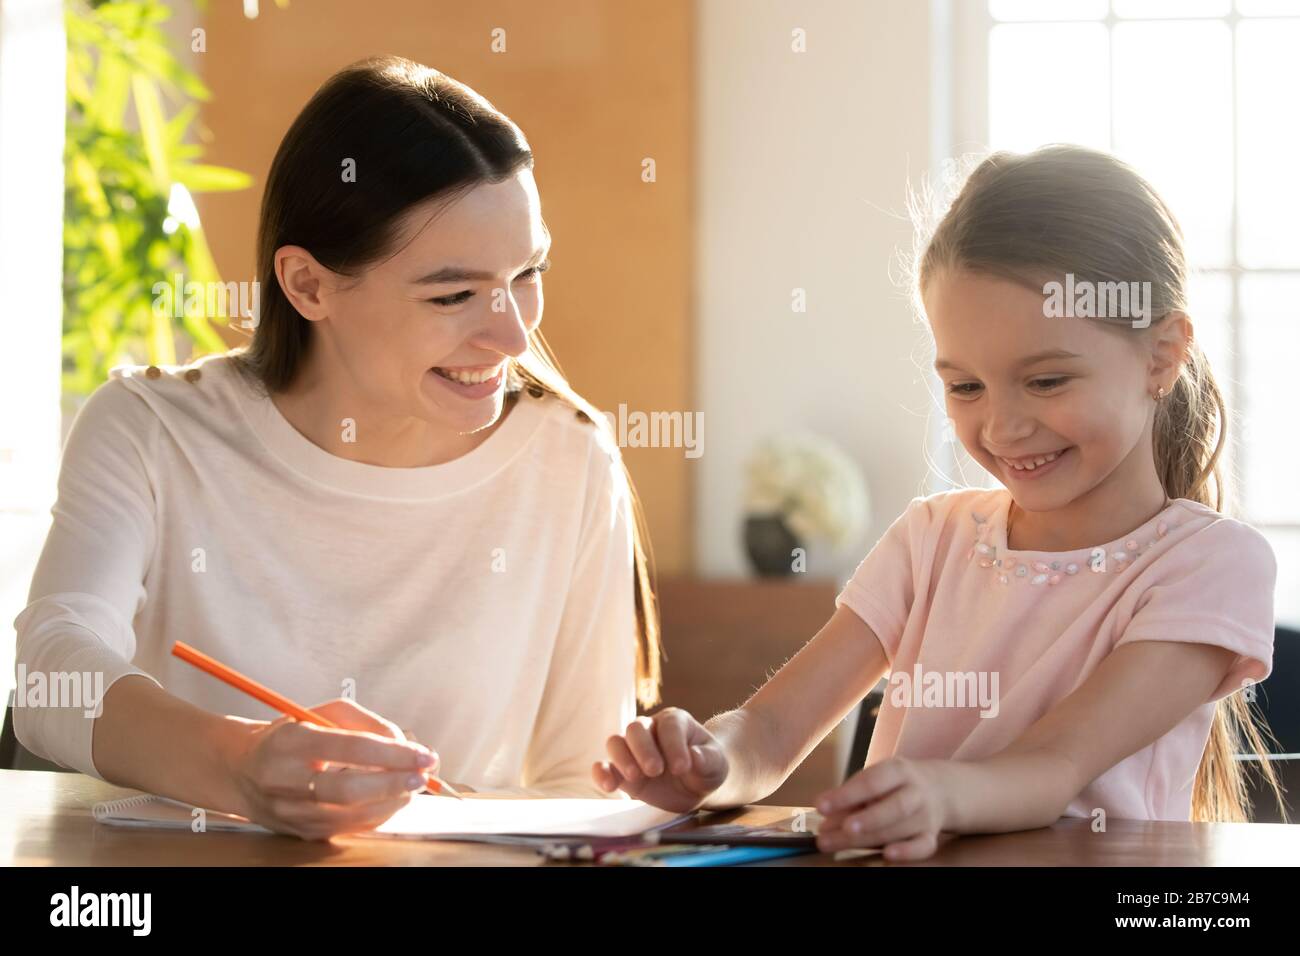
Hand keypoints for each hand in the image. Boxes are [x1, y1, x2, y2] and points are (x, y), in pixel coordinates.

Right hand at [225, 697, 438, 839]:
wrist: (243, 772)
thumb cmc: (290, 737)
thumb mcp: (322, 714)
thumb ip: (366, 723)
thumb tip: (403, 743)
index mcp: (290, 742)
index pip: (349, 748)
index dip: (392, 752)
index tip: (422, 753)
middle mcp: (286, 781)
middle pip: (349, 789)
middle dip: (395, 783)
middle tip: (423, 776)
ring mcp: (292, 812)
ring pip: (353, 815)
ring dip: (393, 801)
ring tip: (413, 785)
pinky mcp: (302, 833)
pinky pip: (351, 828)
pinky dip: (379, 813)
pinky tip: (393, 798)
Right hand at [592, 708, 728, 812]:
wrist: (695, 786)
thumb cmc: (706, 767)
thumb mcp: (716, 764)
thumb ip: (708, 759)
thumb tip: (694, 756)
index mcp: (675, 722)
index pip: (669, 726)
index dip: (673, 744)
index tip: (682, 767)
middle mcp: (650, 730)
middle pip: (636, 728)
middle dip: (644, 749)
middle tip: (656, 770)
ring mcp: (632, 749)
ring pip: (616, 742)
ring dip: (622, 758)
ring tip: (635, 777)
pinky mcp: (621, 770)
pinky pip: (603, 766)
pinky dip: (601, 773)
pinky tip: (608, 785)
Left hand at [814, 757, 950, 860]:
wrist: (940, 788)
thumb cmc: (895, 785)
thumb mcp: (876, 779)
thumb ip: (850, 798)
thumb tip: (825, 820)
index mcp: (897, 770)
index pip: (872, 781)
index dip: (845, 795)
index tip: (821, 806)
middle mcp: (915, 791)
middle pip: (893, 807)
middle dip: (864, 819)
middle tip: (831, 829)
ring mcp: (926, 815)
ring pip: (901, 828)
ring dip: (867, 839)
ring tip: (836, 843)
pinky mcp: (931, 835)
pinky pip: (922, 846)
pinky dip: (907, 852)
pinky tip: (887, 855)